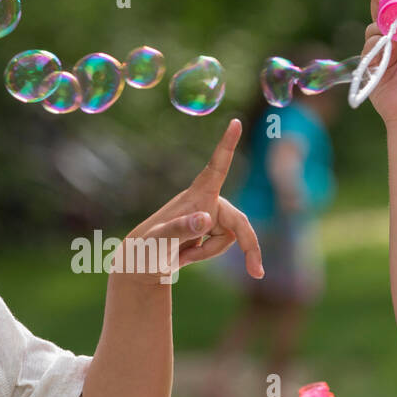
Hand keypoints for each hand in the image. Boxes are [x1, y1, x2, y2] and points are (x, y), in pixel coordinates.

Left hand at [115, 119, 263, 285]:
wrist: (139, 264)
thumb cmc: (146, 250)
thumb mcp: (161, 242)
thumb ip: (182, 229)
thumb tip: (206, 219)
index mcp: (197, 196)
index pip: (216, 167)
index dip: (227, 145)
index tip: (235, 122)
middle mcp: (206, 201)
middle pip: (239, 223)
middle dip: (250, 247)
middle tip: (257, 274)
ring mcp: (208, 216)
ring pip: (230, 238)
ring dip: (210, 253)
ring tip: (183, 256)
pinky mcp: (207, 230)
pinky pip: (221, 244)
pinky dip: (207, 255)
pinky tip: (186, 257)